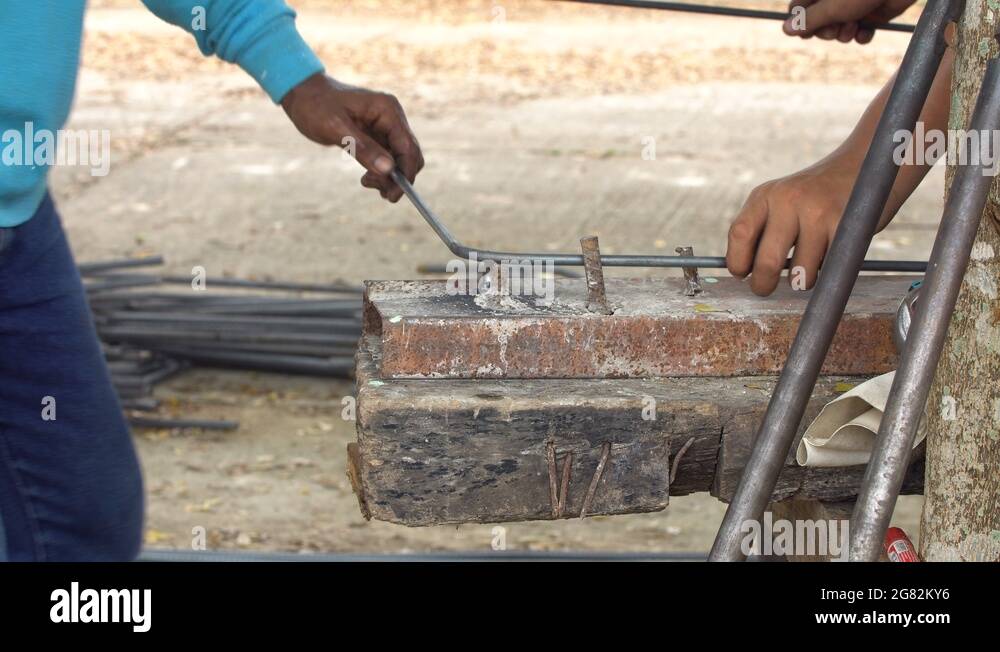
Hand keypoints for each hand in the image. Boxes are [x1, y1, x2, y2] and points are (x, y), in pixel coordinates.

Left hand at [281, 74, 423, 201]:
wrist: (302, 94)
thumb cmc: (315, 105)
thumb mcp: (335, 128)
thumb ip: (363, 148)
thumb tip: (389, 170)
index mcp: (387, 110)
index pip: (407, 146)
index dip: (406, 173)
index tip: (394, 195)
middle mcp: (391, 117)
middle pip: (410, 154)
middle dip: (399, 177)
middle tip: (379, 191)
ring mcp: (385, 126)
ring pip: (400, 160)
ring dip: (390, 177)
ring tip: (367, 182)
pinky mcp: (377, 136)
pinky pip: (388, 159)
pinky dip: (382, 172)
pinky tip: (366, 179)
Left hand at [726, 161, 864, 295]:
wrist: (861, 164)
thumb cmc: (814, 196)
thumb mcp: (780, 200)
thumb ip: (760, 230)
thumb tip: (745, 273)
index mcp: (765, 195)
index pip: (739, 234)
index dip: (736, 262)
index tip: (742, 275)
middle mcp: (788, 200)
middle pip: (766, 262)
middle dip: (763, 285)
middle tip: (765, 289)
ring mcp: (818, 212)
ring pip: (801, 273)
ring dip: (802, 281)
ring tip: (807, 267)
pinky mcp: (845, 224)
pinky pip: (829, 268)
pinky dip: (827, 274)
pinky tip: (827, 259)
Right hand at [783, 0, 916, 43]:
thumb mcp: (832, 6)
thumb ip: (809, 19)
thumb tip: (785, 30)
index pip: (799, 6)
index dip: (800, 22)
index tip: (806, 33)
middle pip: (818, 20)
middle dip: (825, 30)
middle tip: (834, 31)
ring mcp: (854, 3)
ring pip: (838, 27)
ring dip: (843, 34)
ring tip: (852, 28)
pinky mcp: (873, 12)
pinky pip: (860, 30)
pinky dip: (861, 35)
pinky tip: (864, 33)